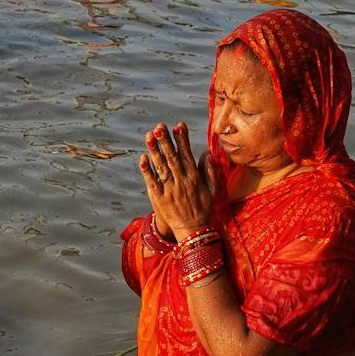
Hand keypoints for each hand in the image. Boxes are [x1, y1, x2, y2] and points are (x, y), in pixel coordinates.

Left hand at [138, 121, 217, 239]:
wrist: (192, 229)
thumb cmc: (203, 208)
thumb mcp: (212, 190)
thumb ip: (210, 171)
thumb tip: (208, 154)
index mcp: (194, 177)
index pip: (187, 154)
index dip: (182, 139)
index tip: (178, 126)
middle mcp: (181, 181)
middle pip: (172, 157)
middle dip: (165, 141)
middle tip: (159, 126)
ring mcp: (169, 188)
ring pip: (161, 166)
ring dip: (154, 150)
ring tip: (149, 135)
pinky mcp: (158, 197)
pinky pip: (151, 181)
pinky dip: (147, 169)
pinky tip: (142, 158)